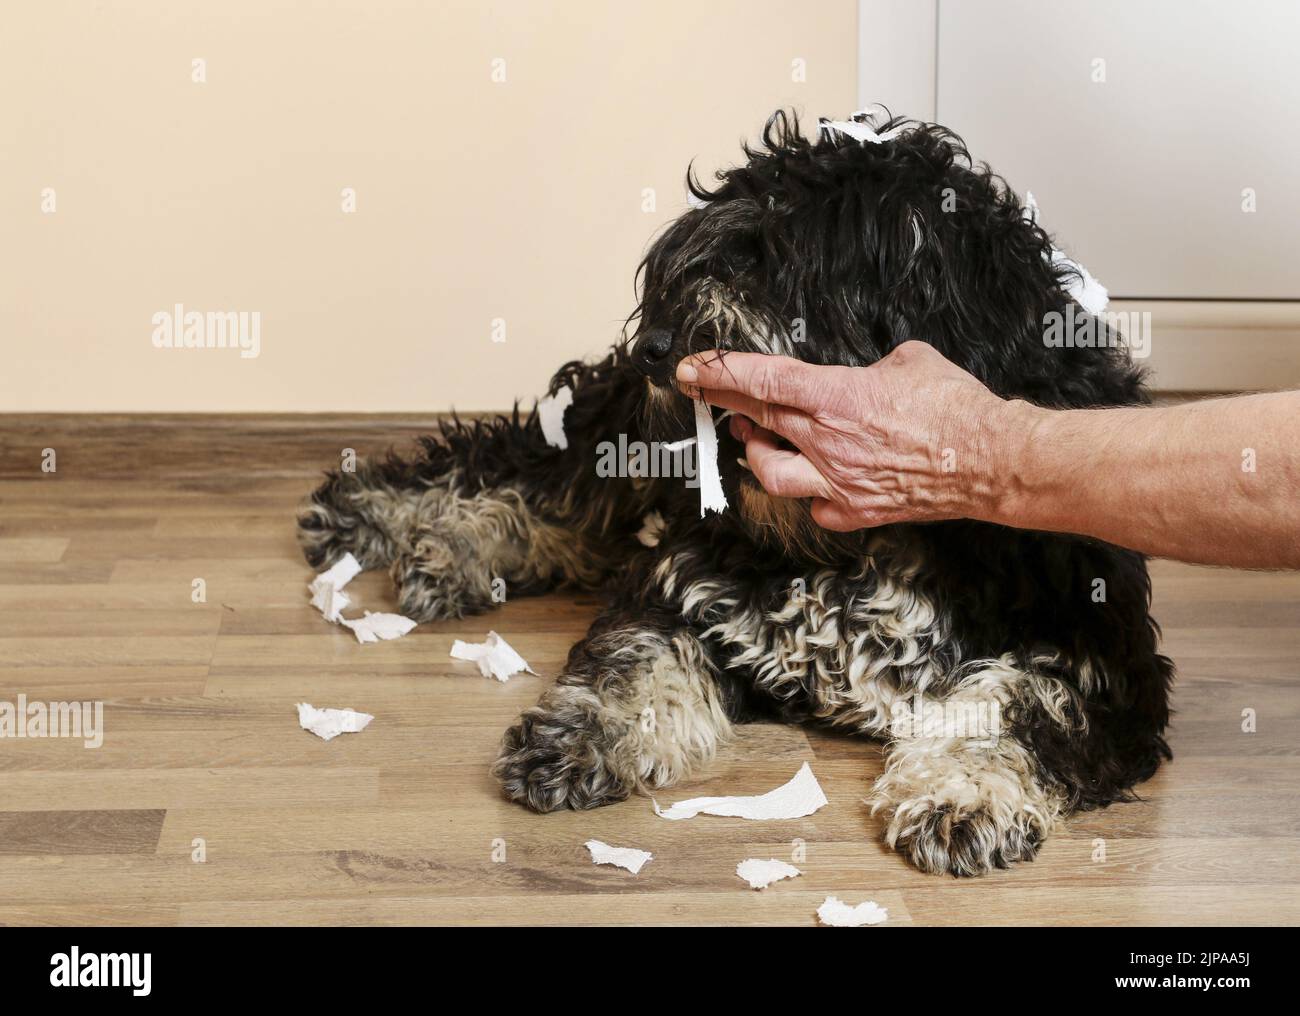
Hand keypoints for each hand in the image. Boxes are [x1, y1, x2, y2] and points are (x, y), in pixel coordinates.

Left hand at [676, 341, 1026, 530]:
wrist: (990, 460)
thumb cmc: (955, 408)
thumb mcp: (911, 358)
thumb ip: (873, 365)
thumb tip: (867, 372)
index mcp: (835, 397)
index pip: (762, 380)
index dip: (721, 372)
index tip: (690, 369)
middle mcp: (827, 442)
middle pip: (757, 420)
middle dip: (724, 403)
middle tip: (704, 392)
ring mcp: (838, 482)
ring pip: (771, 473)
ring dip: (758, 452)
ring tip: (758, 438)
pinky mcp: (858, 510)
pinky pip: (815, 506)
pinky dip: (809, 492)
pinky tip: (816, 480)